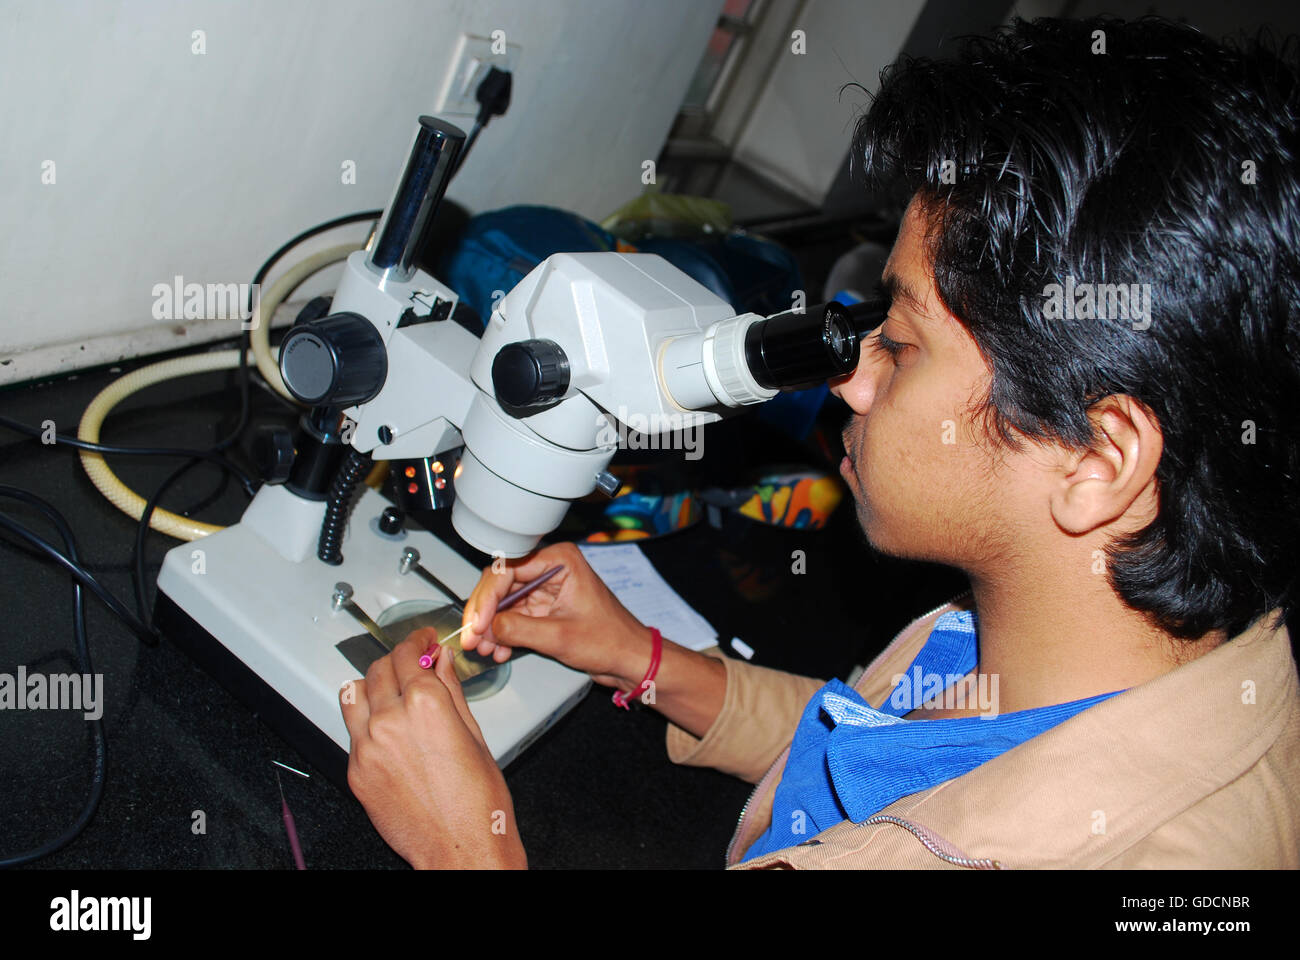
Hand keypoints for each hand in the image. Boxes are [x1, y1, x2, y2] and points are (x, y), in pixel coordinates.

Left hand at [340, 628, 526, 868]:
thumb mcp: (474, 733)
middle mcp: (390, 720)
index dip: (416, 640)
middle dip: (397, 660)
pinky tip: (387, 730)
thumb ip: (451, 689)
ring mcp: (368, 746)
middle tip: (412, 663)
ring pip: (354, 694)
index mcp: (426, 704)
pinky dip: (367, 721)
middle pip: (380, 668)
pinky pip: (352, 732)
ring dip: (373, 685)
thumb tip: (441, 661)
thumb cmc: (478, 802)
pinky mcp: (356, 771)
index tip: (422, 640)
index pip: (408, 652)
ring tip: (391, 691)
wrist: (461, 849)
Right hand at [460, 541, 651, 690]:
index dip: (487, 598)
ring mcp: (547, 588)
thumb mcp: (560, 637)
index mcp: (560, 560)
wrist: (631, 659)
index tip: (477, 623)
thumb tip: (488, 627)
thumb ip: (519, 629)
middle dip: (485, 615)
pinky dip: (504, 633)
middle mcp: (551, 569)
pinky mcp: (545, 607)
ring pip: (504, 602)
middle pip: (500, 585)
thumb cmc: (612, 640)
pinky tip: (499, 650)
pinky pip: (514, 616)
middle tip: (473, 638)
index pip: (507, 570)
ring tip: (485, 649)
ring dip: (492, 627)